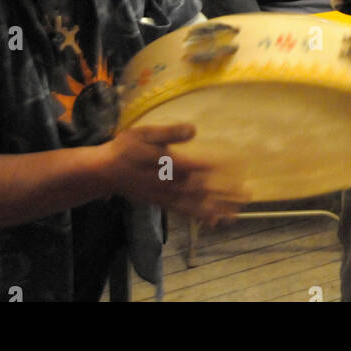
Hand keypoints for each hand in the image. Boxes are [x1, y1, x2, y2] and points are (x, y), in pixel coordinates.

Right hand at [101, 124, 242, 225]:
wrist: (103, 172)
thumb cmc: (126, 147)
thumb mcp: (144, 133)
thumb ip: (169, 133)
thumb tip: (193, 130)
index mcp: (166, 162)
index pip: (199, 165)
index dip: (220, 167)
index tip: (239, 166)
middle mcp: (168, 182)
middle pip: (201, 188)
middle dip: (224, 192)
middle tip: (247, 194)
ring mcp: (164, 195)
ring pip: (194, 203)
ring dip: (216, 208)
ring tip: (237, 212)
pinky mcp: (160, 203)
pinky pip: (182, 212)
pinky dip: (198, 216)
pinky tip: (214, 220)